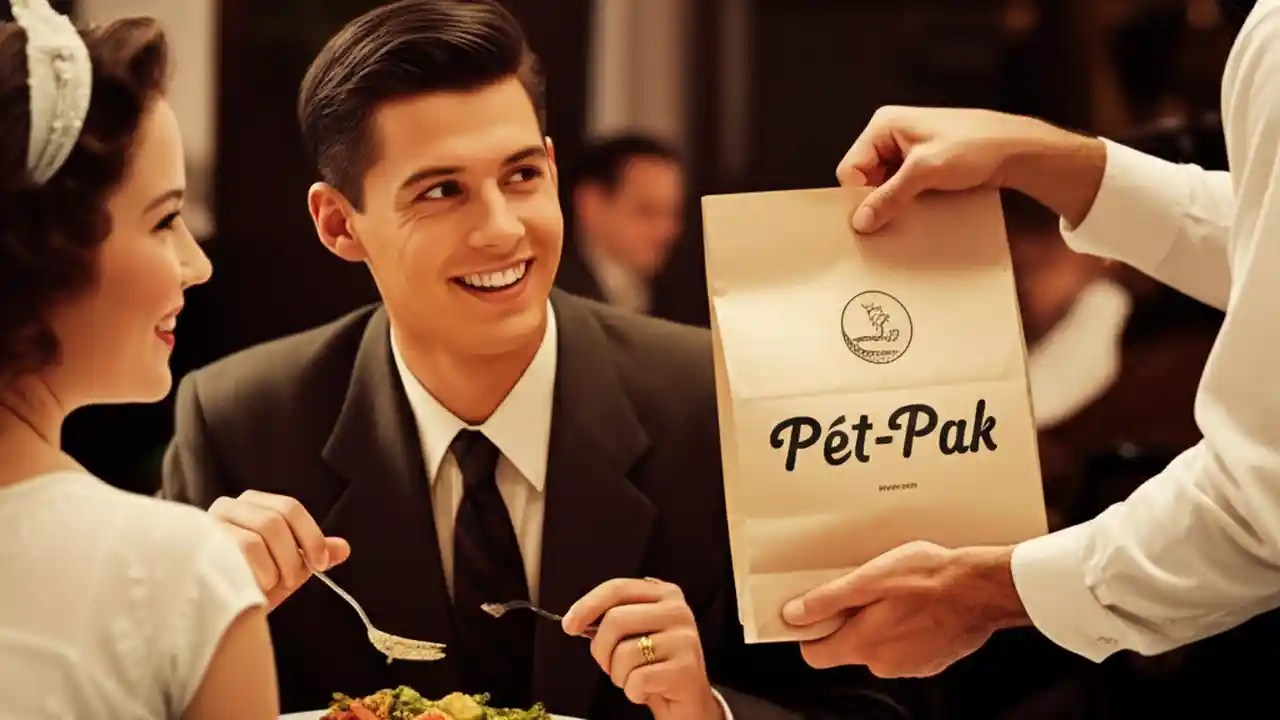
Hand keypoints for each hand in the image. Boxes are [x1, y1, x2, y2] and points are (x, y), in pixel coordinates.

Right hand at [209, 490, 351, 609]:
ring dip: (276, 567)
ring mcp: (211, 522)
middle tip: (293, 581)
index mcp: (252, 505)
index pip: (290, 508)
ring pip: (262, 533)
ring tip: (269, 585)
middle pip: (277, 518)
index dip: (312, 536)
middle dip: (293, 554)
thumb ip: (312, 555)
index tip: (322, 563)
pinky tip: (253, 586)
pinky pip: (244, 547)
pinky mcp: (201, 541)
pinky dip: (259, 571)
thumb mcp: (286, 569)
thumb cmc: (249, 586)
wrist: (214, 614)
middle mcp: (229, 506)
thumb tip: (343, 548)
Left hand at [563, 578, 724, 719]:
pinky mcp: (685, 670)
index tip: (569, 625)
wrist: (688, 702)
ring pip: (623, 653)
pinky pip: (637, 680)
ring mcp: (685, 640)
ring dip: (618, 675)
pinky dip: (633, 692)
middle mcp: (678, 611)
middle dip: (601, 649)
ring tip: (634, 677)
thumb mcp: (635, 633)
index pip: (617, 588)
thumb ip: (612, 619)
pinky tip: (647, 690)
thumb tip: (575, 621)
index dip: (587, 605)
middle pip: (615, 620)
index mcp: (664, 594)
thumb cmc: (654, 665)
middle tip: (608, 664)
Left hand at [782, 541, 1027, 677]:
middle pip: (847, 647)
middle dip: (850, 620)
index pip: (816, 654)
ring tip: (897, 593)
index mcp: (864, 645)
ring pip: (877, 646)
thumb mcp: (870, 579)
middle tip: (866, 590)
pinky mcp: (931, 661)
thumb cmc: (932, 579)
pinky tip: (916, 605)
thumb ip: (828, 600)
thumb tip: (795, 614)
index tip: (815, 611)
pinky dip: (904, 628)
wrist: (983, 589)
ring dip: (879, 622)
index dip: (811, 630)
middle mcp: (884, 664)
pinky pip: (903, 646)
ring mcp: (910, 666)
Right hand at [838, 106, 1104, 232]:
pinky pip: (903, 188)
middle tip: (896, 214)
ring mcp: (907, 150)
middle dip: (878, 199)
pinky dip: (909, 201)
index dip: (860, 194)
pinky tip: (923, 208)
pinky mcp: (923, 165)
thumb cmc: (975, 146)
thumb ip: (890, 197)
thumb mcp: (925, 172)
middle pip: (865, 178)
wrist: (1016, 149)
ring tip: (915, 209)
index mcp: (883, 125)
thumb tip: (861, 221)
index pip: (851, 168)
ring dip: (896, 202)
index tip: (874, 215)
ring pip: (885, 186)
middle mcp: (891, 135)